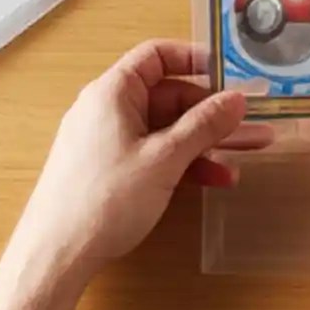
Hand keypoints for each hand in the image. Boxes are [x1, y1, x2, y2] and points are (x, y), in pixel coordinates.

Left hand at [0, 40, 271, 309]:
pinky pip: (154, 153)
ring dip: (206, 140)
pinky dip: (184, 162)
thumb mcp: (164, 158)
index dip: (193, 58)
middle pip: (168, 96)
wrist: (57, 253)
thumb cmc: (105, 198)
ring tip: (251, 150)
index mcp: (113, 93)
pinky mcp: (110, 169)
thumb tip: (237, 98)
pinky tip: (217, 179)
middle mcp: (108, 109)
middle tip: (252, 121)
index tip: (229, 72)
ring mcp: (108, 140)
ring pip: (166, 129)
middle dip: (212, 110)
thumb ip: (203, 125)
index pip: (155, 56)